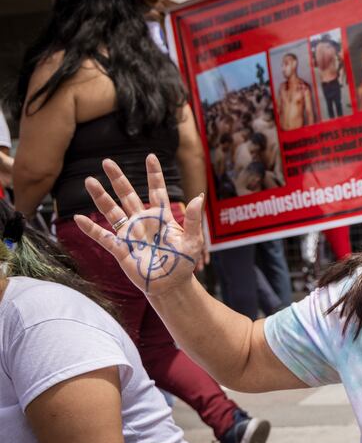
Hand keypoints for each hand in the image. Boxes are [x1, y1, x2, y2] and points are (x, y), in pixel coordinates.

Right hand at [73, 154, 205, 297]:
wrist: (171, 286)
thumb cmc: (183, 264)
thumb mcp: (193, 241)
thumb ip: (195, 219)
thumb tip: (199, 196)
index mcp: (162, 218)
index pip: (156, 191)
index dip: (154, 175)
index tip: (150, 157)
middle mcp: (143, 222)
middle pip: (128, 195)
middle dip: (118, 179)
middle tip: (107, 161)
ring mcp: (131, 235)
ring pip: (113, 211)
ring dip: (101, 197)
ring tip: (89, 181)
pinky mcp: (122, 250)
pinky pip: (104, 237)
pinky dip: (92, 228)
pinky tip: (80, 218)